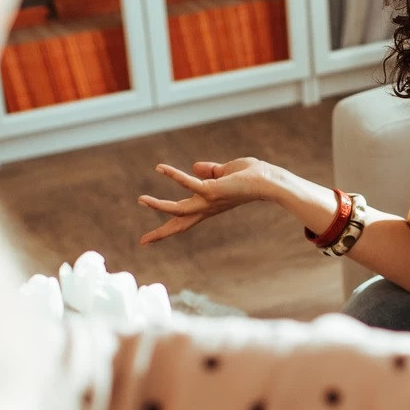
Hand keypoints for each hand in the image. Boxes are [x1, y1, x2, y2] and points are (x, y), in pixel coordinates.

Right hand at [137, 158, 273, 244]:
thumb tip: (194, 167)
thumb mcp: (226, 172)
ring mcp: (208, 201)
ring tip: (142, 200)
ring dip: (159, 206)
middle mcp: (206, 207)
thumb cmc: (252, 176)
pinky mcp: (212, 190)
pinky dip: (173, 176)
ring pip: (178, 209)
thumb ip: (210, 171)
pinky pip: (188, 183)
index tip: (152, 238)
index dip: (169, 227)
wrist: (268, 180)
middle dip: (161, 234)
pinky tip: (160, 168)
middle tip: (143, 242)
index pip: (185, 218)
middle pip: (179, 223)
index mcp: (207, 205)